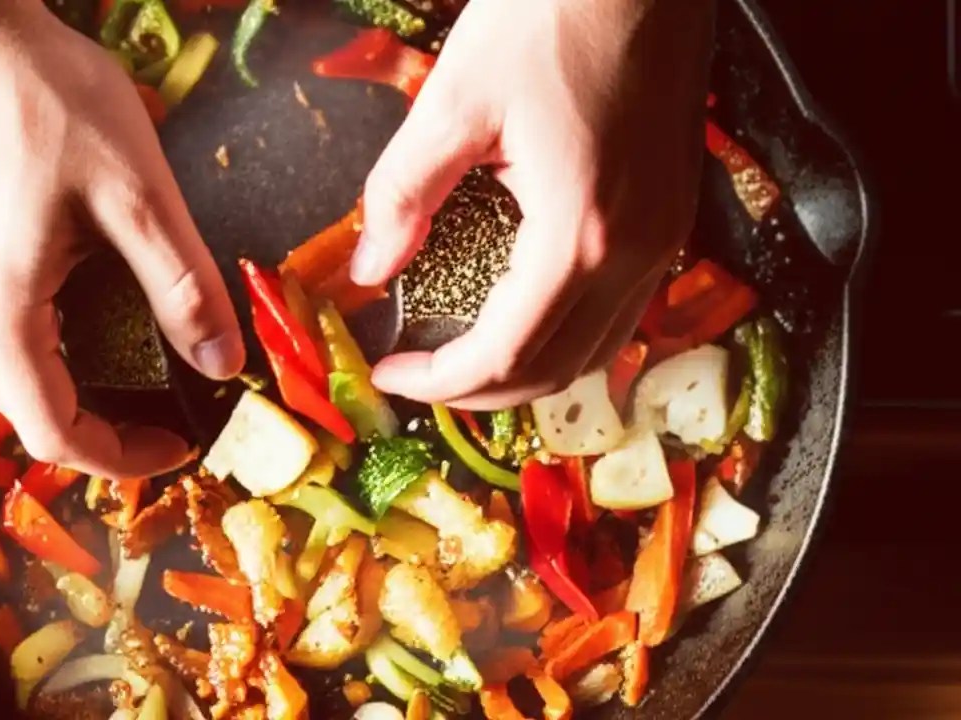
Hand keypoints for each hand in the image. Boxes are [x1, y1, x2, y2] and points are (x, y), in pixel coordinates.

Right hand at [0, 0, 243, 476]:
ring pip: (16, 364)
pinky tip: (96, 291)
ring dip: (82, 372)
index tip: (182, 443)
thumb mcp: (137, 197)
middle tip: (175, 403)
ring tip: (146, 346)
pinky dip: (54, 331)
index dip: (124, 456)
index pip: (56, 433)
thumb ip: (182, 287)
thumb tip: (221, 362)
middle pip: (33, 405)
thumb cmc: (42, 96)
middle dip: (108, 418)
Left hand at [352, 0, 713, 408]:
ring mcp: (665, 236)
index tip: (390, 374)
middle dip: (479, 392)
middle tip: (418, 375)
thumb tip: (370, 267)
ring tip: (461, 355)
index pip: (507, 355)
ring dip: (525, 370)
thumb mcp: (455, 100)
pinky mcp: (671, 214)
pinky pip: (619, 310)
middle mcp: (636, 252)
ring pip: (595, 349)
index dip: (440, 383)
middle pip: (557, 373)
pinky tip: (520, 310)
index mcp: (580, 233)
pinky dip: (565, 333)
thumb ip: (404, 192)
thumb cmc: (554, 12)